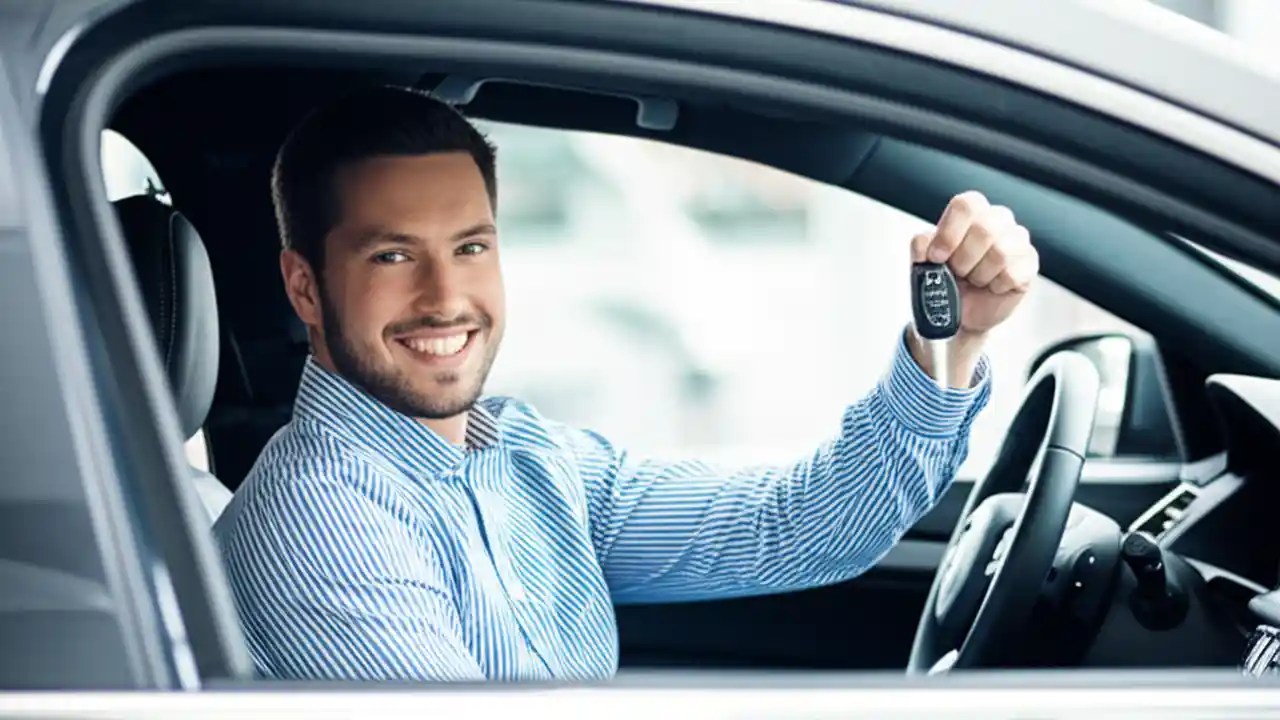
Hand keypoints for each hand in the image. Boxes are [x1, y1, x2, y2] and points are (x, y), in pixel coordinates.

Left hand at [912, 191, 1037, 335]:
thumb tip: (925, 242)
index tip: (937, 257)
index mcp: (971, 211)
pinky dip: (994, 286)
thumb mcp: (924, 263)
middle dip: (963, 259)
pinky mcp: (1030, 263)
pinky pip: (1012, 274)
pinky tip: (990, 286)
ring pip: (1000, 253)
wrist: (962, 312)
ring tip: (974, 279)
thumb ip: (921, 247)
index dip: (949, 233)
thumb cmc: (945, 280)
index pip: (966, 205)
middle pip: (984, 229)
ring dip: (979, 274)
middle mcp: (998, 219)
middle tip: (957, 272)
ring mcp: (1018, 240)